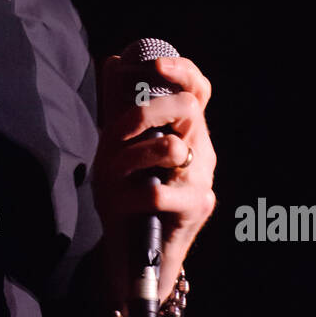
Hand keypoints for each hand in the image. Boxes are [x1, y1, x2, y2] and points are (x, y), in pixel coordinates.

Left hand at [92, 54, 216, 306]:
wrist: (134, 256)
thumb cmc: (126, 197)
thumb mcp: (117, 149)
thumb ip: (120, 111)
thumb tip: (115, 60)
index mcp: (186, 132)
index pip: (199, 89)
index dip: (182, 71)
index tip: (155, 66)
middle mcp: (201, 151)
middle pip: (187, 108)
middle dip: (148, 112)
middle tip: (121, 132)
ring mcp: (202, 180)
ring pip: (170, 147)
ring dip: (130, 158)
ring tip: (114, 176)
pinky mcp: (194, 210)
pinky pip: (155, 193)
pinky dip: (127, 195)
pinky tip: (118, 203)